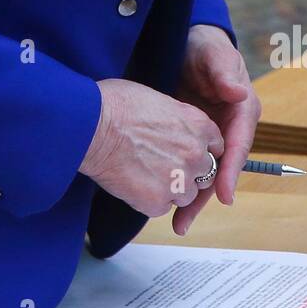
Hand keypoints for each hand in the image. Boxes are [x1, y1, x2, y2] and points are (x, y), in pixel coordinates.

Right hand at [78, 78, 224, 219]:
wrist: (90, 126)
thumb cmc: (115, 104)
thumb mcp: (159, 100)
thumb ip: (178, 119)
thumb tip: (175, 129)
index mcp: (199, 125)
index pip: (216, 147)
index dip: (200, 150)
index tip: (186, 153)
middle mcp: (196, 155)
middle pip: (205, 174)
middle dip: (188, 173)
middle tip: (162, 166)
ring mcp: (179, 181)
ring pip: (186, 196)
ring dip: (170, 189)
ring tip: (144, 174)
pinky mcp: (157, 202)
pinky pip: (162, 208)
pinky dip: (148, 200)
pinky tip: (131, 183)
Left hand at [170, 24, 260, 235]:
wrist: (184, 41)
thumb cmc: (203, 45)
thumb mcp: (213, 55)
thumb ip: (223, 72)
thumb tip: (239, 92)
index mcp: (243, 111)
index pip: (238, 147)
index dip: (231, 172)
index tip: (224, 195)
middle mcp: (230, 128)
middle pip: (221, 169)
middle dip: (205, 196)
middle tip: (185, 220)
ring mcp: (212, 135)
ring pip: (205, 172)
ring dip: (192, 197)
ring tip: (176, 224)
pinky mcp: (194, 137)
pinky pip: (190, 163)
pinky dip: (181, 181)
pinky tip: (167, 199)